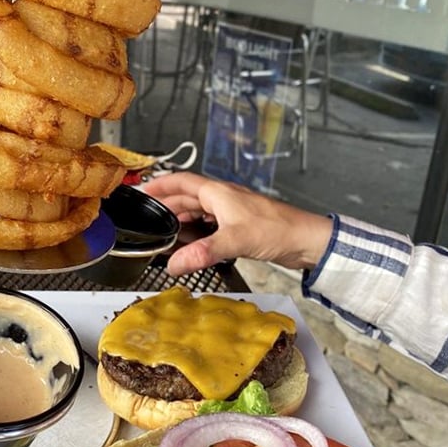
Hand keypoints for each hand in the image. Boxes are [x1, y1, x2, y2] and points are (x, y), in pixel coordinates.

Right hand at [143, 173, 332, 276]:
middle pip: (186, 197)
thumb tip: (175, 264)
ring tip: (164, 232)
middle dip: (165, 205)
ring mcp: (231, 212)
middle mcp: (223, 198)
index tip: (141, 191)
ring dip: (181, 219)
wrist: (306, 240)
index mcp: (218, 193)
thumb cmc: (278, 229)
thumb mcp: (235, 240)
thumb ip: (203, 252)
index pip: (180, 182)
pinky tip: (193, 243)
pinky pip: (210, 224)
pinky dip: (196, 231)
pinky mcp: (239, 226)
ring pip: (198, 211)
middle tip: (147, 217)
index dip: (159, 184)